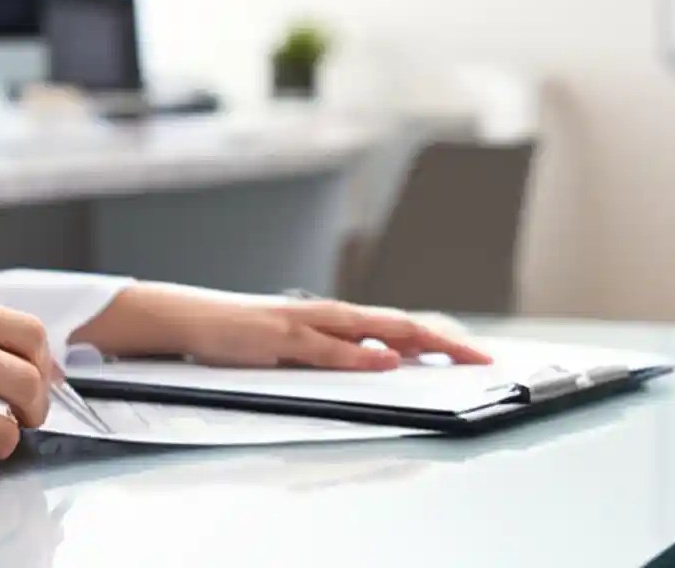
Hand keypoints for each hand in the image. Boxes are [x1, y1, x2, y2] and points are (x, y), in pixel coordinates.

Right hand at [72, 284, 491, 370]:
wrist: (191, 317)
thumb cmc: (242, 333)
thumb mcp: (300, 347)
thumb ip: (341, 353)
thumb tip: (386, 361)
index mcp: (335, 319)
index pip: (400, 325)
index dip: (440, 337)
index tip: (473, 352)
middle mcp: (329, 314)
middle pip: (401, 323)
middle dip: (445, 339)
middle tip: (482, 355)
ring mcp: (307, 323)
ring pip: (374, 328)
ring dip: (418, 339)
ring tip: (453, 351)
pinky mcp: (282, 338)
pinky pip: (327, 348)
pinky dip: (358, 354)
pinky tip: (384, 359)